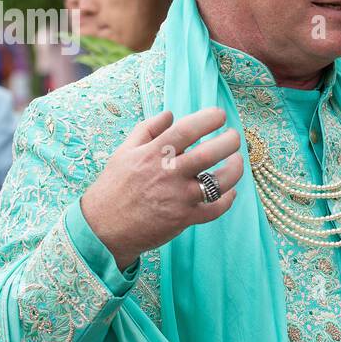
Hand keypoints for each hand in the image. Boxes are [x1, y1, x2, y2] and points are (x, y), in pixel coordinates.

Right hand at [80, 108, 244, 270]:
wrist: (103, 228)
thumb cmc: (114, 187)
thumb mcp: (124, 152)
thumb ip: (147, 129)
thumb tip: (170, 113)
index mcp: (153, 154)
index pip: (186, 129)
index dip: (208, 119)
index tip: (220, 115)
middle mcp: (168, 174)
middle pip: (209, 154)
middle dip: (229, 142)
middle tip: (235, 137)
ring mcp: (178, 197)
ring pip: (219, 182)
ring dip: (235, 169)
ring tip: (237, 160)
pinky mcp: (184, 219)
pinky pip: (215, 209)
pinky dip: (228, 200)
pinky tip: (230, 191)